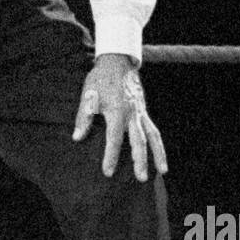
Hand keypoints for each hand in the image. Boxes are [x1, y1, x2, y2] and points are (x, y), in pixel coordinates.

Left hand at [71, 53, 167, 182]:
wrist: (118, 61)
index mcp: (116, 111)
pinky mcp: (144, 111)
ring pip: (153, 136)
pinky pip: (153, 130)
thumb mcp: (88, 95)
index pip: (114, 139)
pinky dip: (158, 144)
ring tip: (162, 171)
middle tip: (141, 178)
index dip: (111, 156)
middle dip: (140, 160)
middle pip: (138, 141)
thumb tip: (77, 138)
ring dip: (158, 154)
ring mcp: (140, 112)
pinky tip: (160, 156)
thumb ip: (84, 117)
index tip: (108, 172)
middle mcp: (132, 113)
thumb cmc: (100, 79)